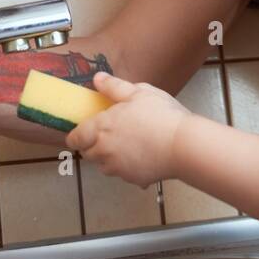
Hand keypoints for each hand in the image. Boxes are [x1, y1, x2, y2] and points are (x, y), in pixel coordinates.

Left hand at [65, 71, 191, 187]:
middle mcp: (104, 151)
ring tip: (127, 146)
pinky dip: (129, 168)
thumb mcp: (138, 92)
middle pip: (88, 154)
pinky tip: (144, 157)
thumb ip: (114, 86)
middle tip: (109, 135)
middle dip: (93, 146)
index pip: (75, 138)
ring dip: (109, 158)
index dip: (76, 136)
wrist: (183, 145)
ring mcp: (118, 168)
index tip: (82, 132)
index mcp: (101, 128)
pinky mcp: (133, 179)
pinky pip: (124, 174)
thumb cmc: (160, 114)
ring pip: (105, 166)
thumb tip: (97, 79)